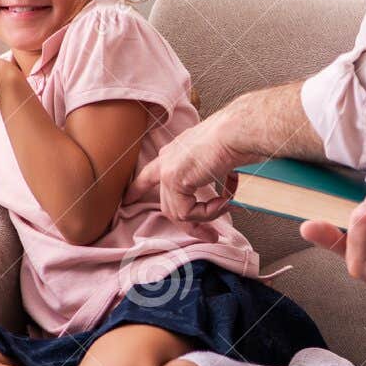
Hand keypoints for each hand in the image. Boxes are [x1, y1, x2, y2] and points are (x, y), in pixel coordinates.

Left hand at [129, 109, 252, 221]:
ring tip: (225, 208)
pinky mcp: (175, 180)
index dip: (137, 189)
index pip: (149, 174)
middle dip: (192, 223)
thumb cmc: (235, 139)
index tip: (128, 200)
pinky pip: (188, 212)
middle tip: (210, 234)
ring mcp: (168, 170)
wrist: (238, 131)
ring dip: (206, 217)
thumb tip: (222, 197)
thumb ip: (210, 176)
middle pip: (169, 203)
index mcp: (175, 152)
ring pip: (178, 212)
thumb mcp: (217, 159)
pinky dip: (210, 212)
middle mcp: (167, 159)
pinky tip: (225, 201)